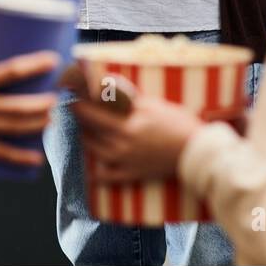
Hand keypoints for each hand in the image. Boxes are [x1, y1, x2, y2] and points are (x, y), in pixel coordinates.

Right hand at [0, 52, 58, 165]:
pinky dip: (20, 157)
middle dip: (44, 102)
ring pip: (14, 127)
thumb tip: (8, 54)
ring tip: (52, 118)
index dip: (35, 65)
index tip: (54, 59)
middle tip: (59, 95)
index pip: (10, 70)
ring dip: (38, 124)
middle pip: (19, 105)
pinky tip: (36, 158)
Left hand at [72, 81, 204, 181]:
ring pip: (94, 151)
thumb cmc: (178, 124)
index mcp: (127, 124)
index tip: (71, 96)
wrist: (195, 152)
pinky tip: (90, 172)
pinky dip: (96, 176)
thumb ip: (129, 100)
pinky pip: (108, 178)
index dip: (78, 104)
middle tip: (74, 110)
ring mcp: (125, 161)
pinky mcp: (132, 175)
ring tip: (82, 131)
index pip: (93, 113)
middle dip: (80, 119)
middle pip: (91, 131)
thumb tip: (109, 88)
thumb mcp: (154, 105)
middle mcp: (122, 144)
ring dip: (85, 140)